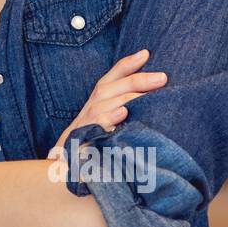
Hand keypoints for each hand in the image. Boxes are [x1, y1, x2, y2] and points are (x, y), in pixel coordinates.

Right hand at [48, 49, 167, 161]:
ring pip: (102, 104)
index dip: (126, 65)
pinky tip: (122, 114)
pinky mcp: (80, 142)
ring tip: (148, 92)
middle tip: (162, 78)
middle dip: (136, 80)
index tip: (146, 54)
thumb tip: (153, 97)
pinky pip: (93, 128)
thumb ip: (125, 108)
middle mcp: (89, 110)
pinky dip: (106, 119)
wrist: (65, 172)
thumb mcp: (109, 124)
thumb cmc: (93, 146)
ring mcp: (83, 125)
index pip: (110, 78)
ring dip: (125, 97)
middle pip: (109, 88)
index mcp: (97, 103)